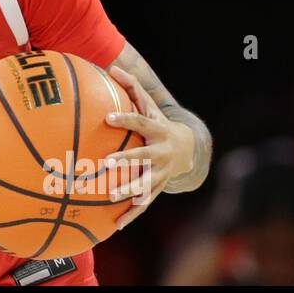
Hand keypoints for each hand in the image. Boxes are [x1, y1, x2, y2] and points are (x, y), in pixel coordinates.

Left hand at [102, 64, 195, 231]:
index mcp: (157, 131)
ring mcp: (161, 172)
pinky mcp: (158, 188)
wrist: (188, 149)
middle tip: (105, 163)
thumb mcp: (149, 105)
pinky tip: (117, 225)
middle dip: (125, 160)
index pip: (140, 123)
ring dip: (129, 190)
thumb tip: (112, 68)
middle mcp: (160, 153)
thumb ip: (132, 87)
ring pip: (144, 182)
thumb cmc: (158, 122)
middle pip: (142, 157)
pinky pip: (144, 202)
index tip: (108, 118)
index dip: (125, 120)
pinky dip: (132, 214)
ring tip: (111, 196)